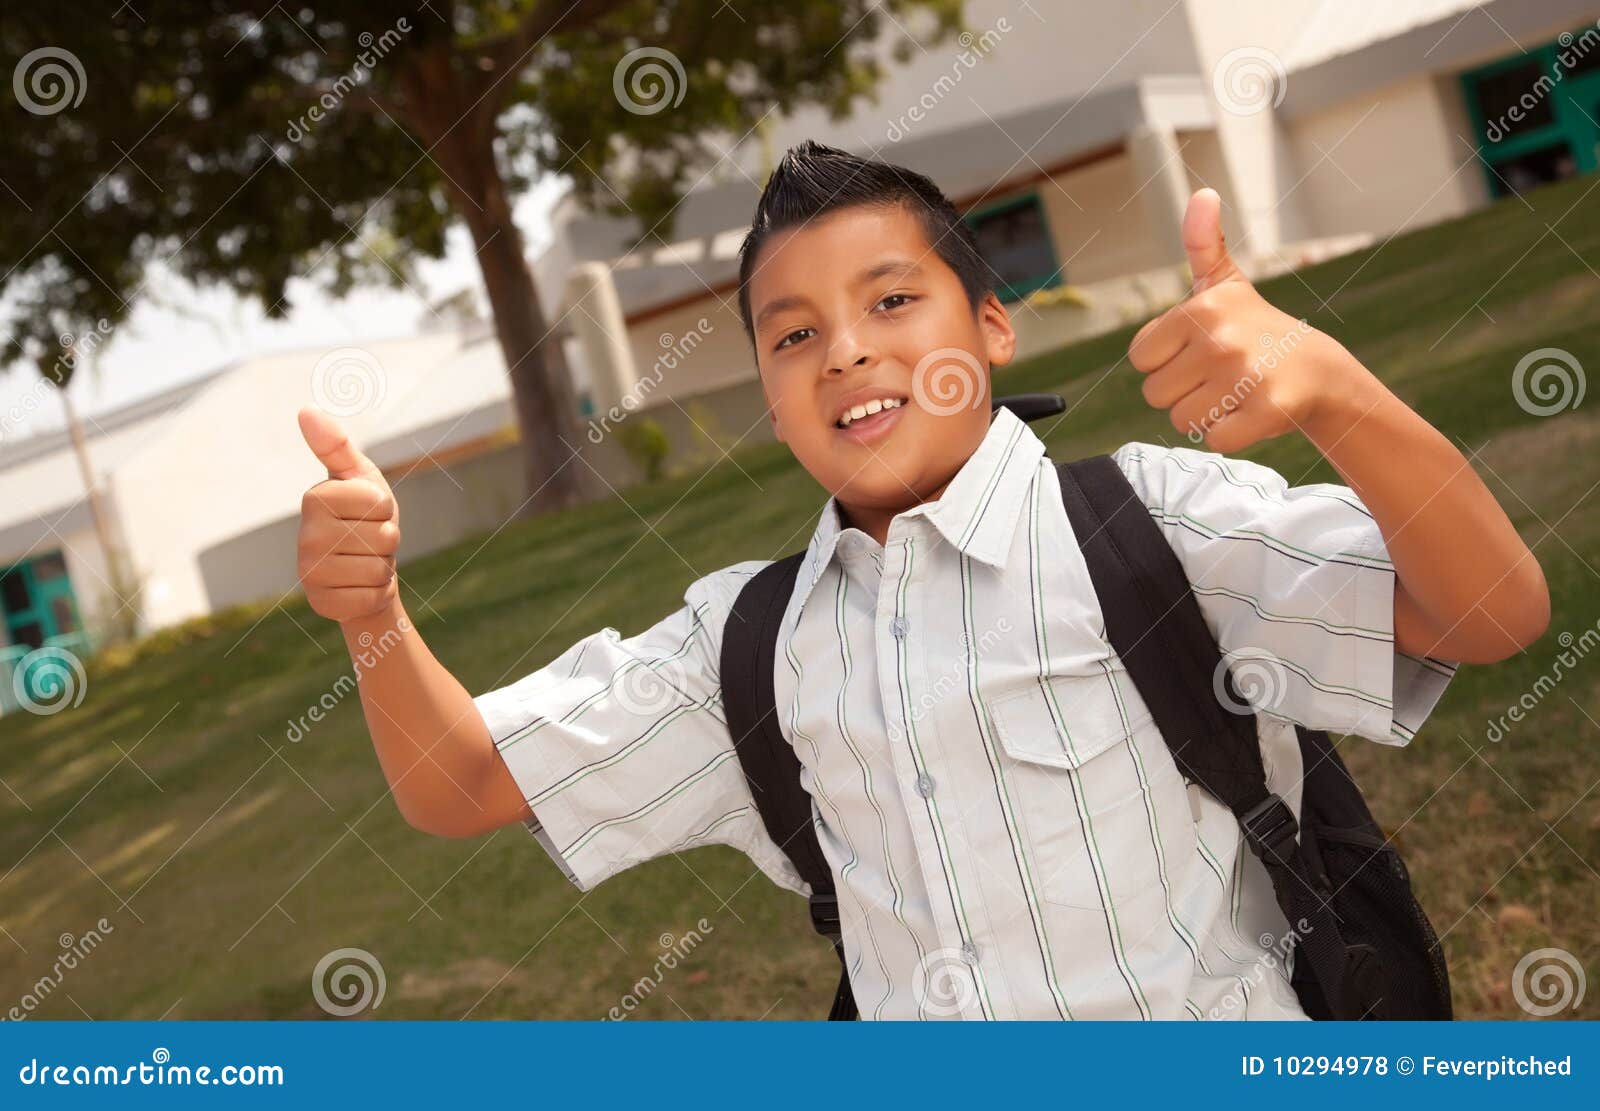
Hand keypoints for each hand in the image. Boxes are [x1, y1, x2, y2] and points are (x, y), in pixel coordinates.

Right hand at [296, 407, 399, 621]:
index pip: (379, 502)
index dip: (386, 509)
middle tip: (370, 540)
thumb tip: (305, 410)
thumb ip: (336, 445)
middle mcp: (305, 536)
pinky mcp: (322, 603)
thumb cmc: (365, 518)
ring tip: (365, 561)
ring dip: (384, 567)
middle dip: (388, 540)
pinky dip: (377, 593)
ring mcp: (309, 573)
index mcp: (314, 498)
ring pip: (379, 569)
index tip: (371, 512)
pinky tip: (360, 586)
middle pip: (383, 537)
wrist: (362, 571)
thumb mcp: (360, 478)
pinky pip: (371, 598)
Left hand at [1128, 188, 1367, 452]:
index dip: (1166, 363)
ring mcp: (1244, 377)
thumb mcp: (1226, 283)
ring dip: (1206, 415)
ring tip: (1235, 392)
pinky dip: (1230, 435)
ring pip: (1183, 422)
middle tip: (1219, 376)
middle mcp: (1220, 340)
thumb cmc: (1257, 328)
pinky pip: (1216, 440)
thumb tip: (1202, 194)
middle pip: (1156, 395)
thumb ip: (1202, 242)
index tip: (1198, 352)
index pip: (1140, 360)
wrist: (1318, 370)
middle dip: (1183, 393)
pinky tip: (1250, 412)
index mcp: (1200, 310)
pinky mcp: (1267, 412)